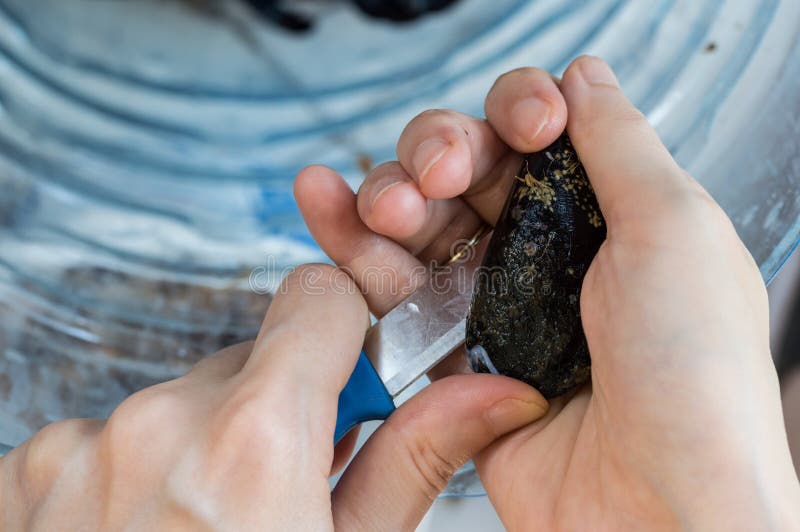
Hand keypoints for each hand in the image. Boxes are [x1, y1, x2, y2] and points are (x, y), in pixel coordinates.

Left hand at [0, 265, 545, 529]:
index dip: (346, 333)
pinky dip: (138, 474)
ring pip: (180, 404)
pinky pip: (107, 437)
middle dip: (277, 412)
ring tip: (210, 529)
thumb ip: (413, 461)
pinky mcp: (27, 475)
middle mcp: (155, 426)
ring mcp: (77, 451)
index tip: (351, 380)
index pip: (316, 298)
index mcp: (251, 441)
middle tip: (286, 491)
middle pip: (249, 363)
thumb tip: (487, 397)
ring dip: (205, 447)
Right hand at [295, 56, 799, 529]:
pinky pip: (399, 293)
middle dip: (440, 154)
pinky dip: (357, 253)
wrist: (658, 510)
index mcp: (609, 217)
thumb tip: (585, 77)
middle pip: (470, 172)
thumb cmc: (692, 380)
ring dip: (387, 197)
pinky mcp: (458, 354)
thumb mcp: (674, 232)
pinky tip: (329, 214)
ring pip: (424, 226)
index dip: (519, 112)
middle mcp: (551, 256)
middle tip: (439, 173)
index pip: (543, 135)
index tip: (525, 126)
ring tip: (376, 203)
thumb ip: (620, 145)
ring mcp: (501, 304)